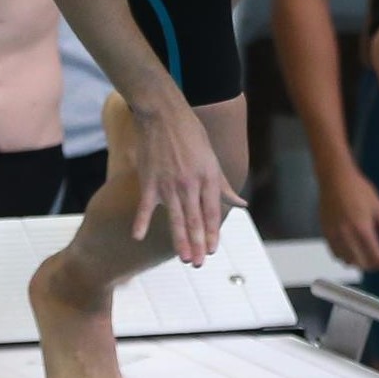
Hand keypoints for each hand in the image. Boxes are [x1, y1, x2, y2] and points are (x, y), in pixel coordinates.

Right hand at [129, 93, 244, 266]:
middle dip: (198, 244)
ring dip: (180, 240)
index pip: (212, 212)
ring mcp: (169, 183)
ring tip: (183, 258)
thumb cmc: (190, 133)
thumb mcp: (212, 158)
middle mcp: (191, 183)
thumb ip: (224, 185)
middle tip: (197, 263)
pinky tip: (137, 237)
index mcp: (208, 177)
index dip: (212, 233)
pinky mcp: (150, 180)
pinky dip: (140, 221)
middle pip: (195, 220)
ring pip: (176, 218)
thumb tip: (241, 203)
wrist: (163, 113)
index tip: (212, 251)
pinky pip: (145, 205)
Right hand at [317, 165, 378, 273]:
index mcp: (362, 230)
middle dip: (374, 265)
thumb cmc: (359, 189)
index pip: (376, 257)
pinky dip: (345, 257)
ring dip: (360, 263)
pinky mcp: (325, 234)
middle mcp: (347, 237)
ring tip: (367, 256)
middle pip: (362, 263)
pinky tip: (352, 251)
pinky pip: (335, 254)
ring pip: (347, 261)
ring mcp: (334, 236)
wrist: (335, 178)